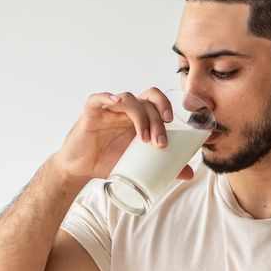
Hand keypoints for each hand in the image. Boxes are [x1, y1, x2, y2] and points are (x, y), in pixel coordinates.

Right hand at [49, 88, 193, 183]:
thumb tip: (189, 173)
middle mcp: (126, 109)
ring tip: (145, 140)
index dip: (168, 107)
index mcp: (139, 117)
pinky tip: (115, 102)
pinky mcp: (92, 111)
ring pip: (130, 99)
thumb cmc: (108, 161)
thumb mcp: (138, 164)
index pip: (156, 102)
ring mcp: (109, 108)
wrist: (81, 169)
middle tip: (161, 143)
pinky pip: (100, 98)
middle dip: (158, 120)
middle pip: (148, 100)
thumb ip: (163, 165)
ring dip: (142, 117)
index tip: (176, 125)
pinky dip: (108, 97)